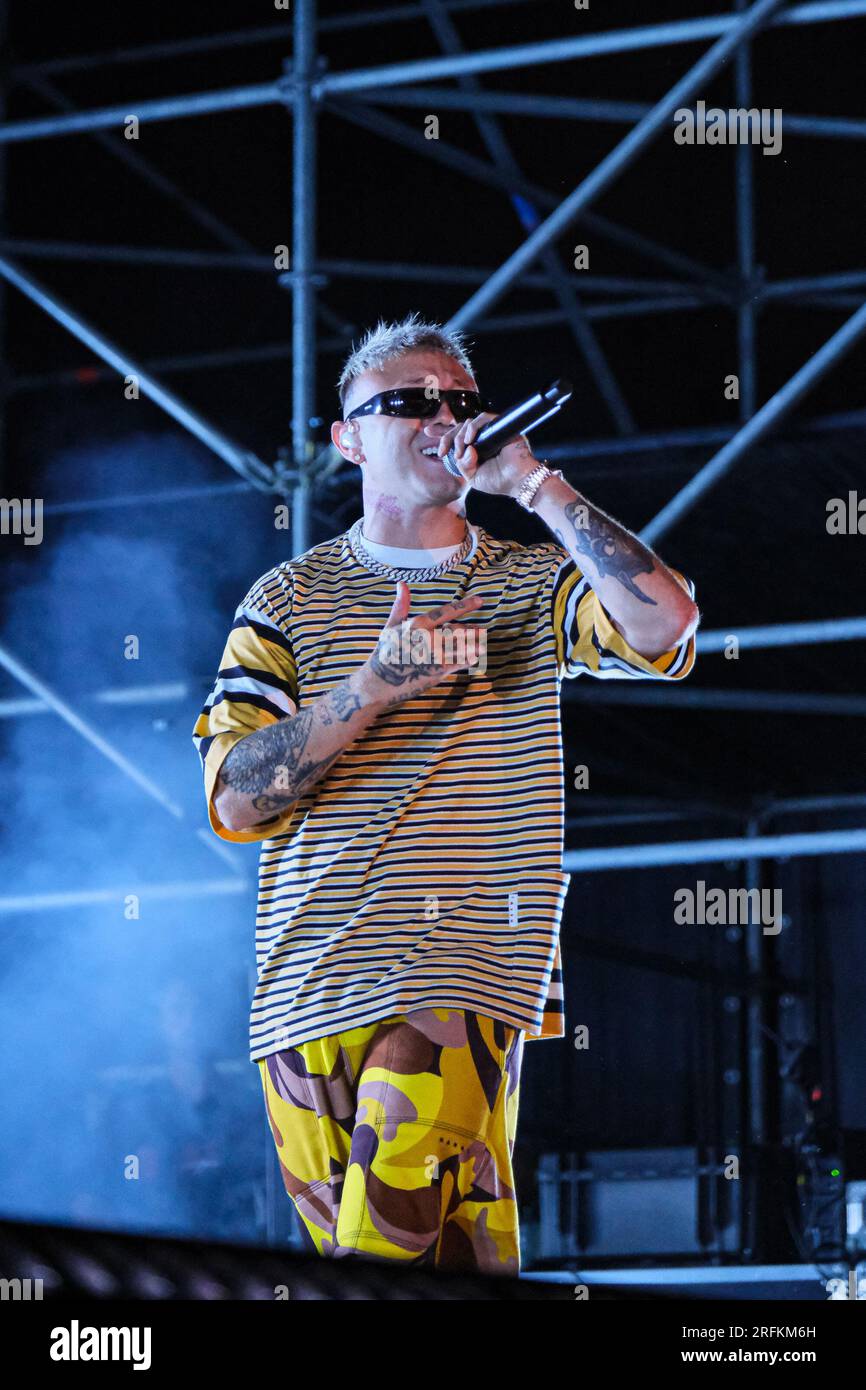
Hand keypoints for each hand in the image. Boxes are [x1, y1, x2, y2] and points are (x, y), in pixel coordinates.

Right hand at [359, 583, 485, 706]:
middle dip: (472, 630)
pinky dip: (472, 657)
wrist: (379, 684)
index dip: (466, 605)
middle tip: (480, 630)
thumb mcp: (390, 627)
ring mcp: (436, 655)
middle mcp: (429, 638)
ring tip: (482, 641)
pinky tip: (476, 655)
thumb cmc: (384, 654)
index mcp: (418, 624)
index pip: (447, 611)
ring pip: (465, 645)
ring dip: (476, 643)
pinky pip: (463, 661)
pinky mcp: (440, 671)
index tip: (480, 600)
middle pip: (459, 630)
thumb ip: (400, 605)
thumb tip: (401, 583)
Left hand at [430, 412, 538, 497]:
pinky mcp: (501, 426)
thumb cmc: (499, 482)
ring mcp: (491, 431)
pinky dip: (473, 428)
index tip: (427, 430)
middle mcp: (482, 438)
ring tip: (460, 450)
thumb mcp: (473, 478)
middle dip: (447, 437)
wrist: (518, 482)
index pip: (456, 436)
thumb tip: (462, 451)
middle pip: (459, 427)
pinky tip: (469, 441)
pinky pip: (483, 418)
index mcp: (474, 449)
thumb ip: (463, 465)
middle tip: (444, 450)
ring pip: (469, 422)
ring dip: (459, 436)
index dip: (441, 432)